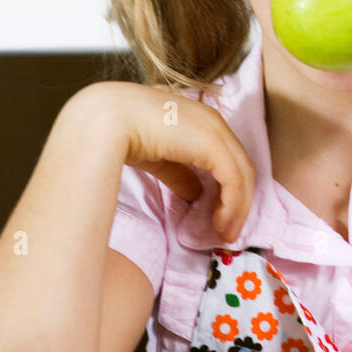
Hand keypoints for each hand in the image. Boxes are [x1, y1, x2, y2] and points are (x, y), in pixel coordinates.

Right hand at [66, 81, 254, 243]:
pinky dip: (232, 204)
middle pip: (242, 166)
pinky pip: (234, 179)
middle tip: (229, 231)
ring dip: (238, 208)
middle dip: (240, 202)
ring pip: (243, 174)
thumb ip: (179, 172)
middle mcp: (214, 122)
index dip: (230, 189)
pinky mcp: (213, 144)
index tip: (221, 217)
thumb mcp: (159, 157)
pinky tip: (219, 222)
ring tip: (226, 232)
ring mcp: (215, 131)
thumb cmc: (123, 132)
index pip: (228, 158)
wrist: (108, 119)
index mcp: (201, 121)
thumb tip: (194, 194)